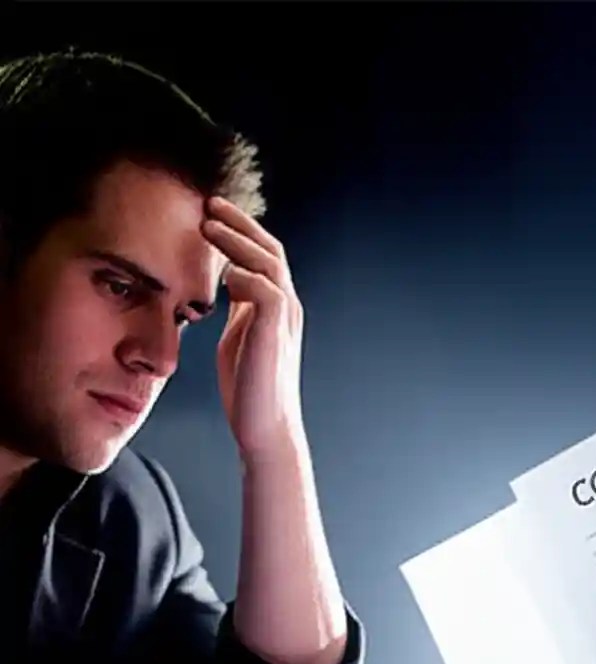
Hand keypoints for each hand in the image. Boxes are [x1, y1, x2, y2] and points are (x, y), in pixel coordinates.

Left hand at [201, 197, 305, 461]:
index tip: (212, 213)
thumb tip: (226, 282)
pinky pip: (263, 288)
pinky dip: (243, 275)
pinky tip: (222, 275)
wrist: (266, 427)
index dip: (240, 231)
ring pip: (267, 262)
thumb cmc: (249, 387)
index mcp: (277, 305)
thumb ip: (237, 308)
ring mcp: (284, 317)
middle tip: (210, 203)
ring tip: (207, 223)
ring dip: (237, 240)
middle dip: (240, 223)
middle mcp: (287, 305)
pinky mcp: (275, 330)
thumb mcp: (238, 336)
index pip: (264, 255)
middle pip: (269, 249)